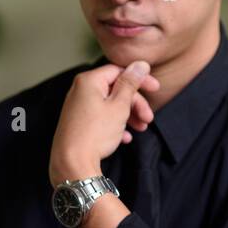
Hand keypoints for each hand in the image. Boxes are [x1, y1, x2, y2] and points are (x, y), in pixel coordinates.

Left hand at [48, 61, 160, 186]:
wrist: (72, 162)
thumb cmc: (95, 133)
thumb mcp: (119, 106)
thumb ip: (130, 83)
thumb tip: (140, 65)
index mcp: (89, 81)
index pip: (119, 71)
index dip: (140, 79)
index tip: (155, 88)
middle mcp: (80, 90)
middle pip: (115, 89)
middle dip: (136, 103)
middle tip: (149, 117)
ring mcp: (78, 107)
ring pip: (110, 105)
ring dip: (128, 115)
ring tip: (141, 129)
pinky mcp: (78, 122)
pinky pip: (101, 117)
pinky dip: (115, 124)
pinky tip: (124, 138)